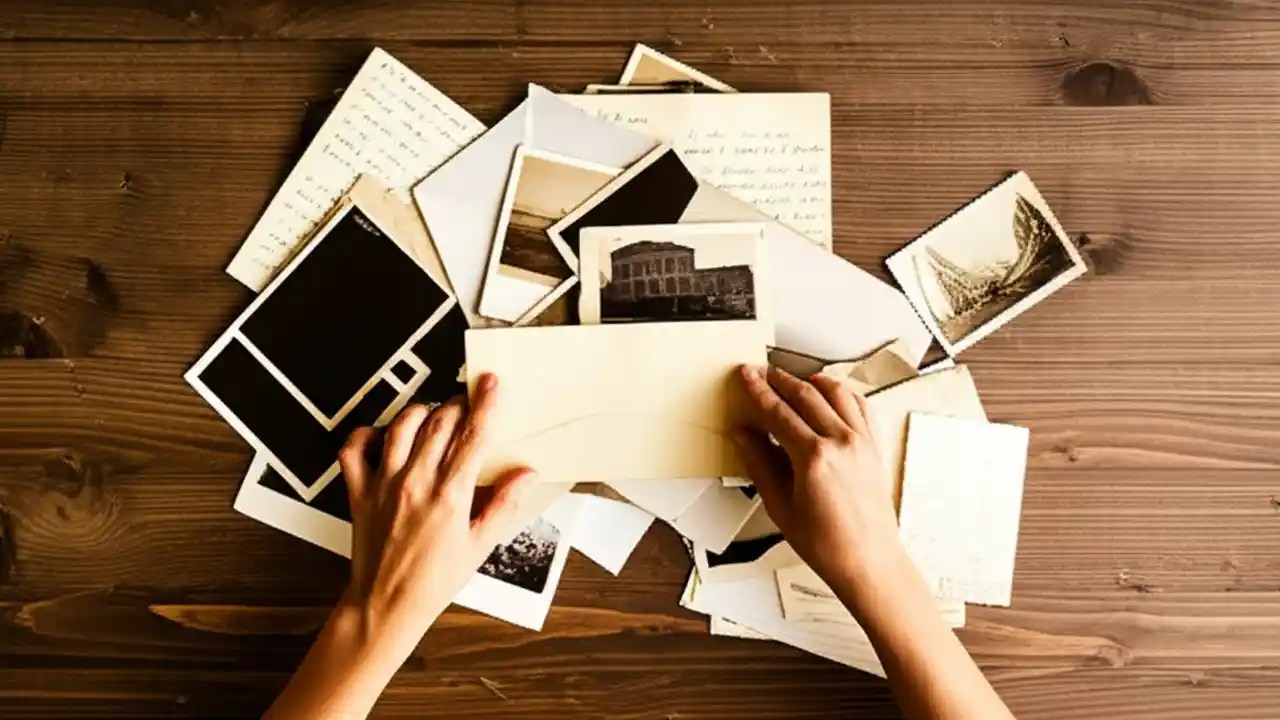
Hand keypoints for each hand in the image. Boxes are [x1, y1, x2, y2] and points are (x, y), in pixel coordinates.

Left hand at [337, 373, 535, 646]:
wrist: (385, 605)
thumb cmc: (432, 581)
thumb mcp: (479, 546)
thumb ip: (503, 505)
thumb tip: (525, 475)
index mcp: (449, 496)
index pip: (473, 436)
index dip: (486, 404)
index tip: (491, 384)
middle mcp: (415, 483)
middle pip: (440, 421)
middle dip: (458, 403)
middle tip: (467, 402)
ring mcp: (384, 484)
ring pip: (401, 425)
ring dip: (420, 410)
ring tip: (433, 414)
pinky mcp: (359, 491)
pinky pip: (354, 449)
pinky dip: (366, 434)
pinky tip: (383, 434)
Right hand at [732, 364, 902, 588]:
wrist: (869, 561)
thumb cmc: (828, 545)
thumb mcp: (780, 506)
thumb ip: (760, 463)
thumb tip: (744, 435)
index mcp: (814, 457)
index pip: (778, 412)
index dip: (758, 391)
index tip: (747, 376)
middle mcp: (841, 443)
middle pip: (805, 395)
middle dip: (780, 379)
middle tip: (763, 372)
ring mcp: (861, 442)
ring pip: (835, 393)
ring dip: (811, 381)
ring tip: (794, 380)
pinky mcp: (874, 447)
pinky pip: (859, 407)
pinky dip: (842, 394)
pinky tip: (830, 396)